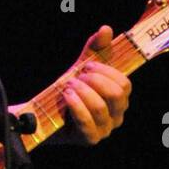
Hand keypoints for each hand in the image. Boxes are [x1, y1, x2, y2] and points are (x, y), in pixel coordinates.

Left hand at [55, 24, 131, 145]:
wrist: (43, 114)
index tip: (86, 66)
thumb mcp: (81, 68)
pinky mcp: (89, 140)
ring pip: (100, 107)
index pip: (125, 84)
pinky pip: (86, 122)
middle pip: (116, 95)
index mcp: (119, 100)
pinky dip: (75, 105)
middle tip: (76, 77)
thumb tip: (106, 28)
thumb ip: (94, 49)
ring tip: (68, 86)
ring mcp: (104, 130)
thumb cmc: (68, 91)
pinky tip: (66, 96)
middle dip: (94, 81)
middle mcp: (116, 117)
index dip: (106, 71)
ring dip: (82, 92)